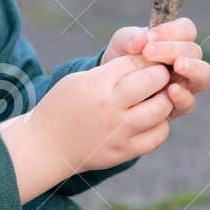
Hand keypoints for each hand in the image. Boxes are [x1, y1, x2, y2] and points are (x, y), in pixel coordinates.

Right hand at [1, 55, 172, 190]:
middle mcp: (111, 106)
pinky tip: (151, 121)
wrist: (45, 146)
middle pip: (155, 79)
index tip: (148, 61)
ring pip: (162, 108)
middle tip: (157, 77)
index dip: (147, 58)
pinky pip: (157, 136)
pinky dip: (160, 125)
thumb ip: (113, 70)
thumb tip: (149, 62)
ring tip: (157, 98)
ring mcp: (119, 131)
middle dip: (160, 74)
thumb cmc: (64, 105)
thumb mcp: (81, 79)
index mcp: (98, 83)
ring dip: (164, 100)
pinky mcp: (124, 151)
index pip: (137, 60)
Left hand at [102, 16, 209, 117]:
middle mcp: (186, 62)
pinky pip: (190, 102)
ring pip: (205, 75)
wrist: (109, 91)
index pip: (186, 29)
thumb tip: (143, 39)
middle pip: (195, 51)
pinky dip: (183, 96)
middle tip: (148, 52)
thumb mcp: (121, 44)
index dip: (172, 31)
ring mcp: (185, 85)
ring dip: (193, 68)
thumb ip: (131, 38)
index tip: (149, 37)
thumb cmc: (121, 60)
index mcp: (175, 42)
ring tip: (178, 65)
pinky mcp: (178, 106)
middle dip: (173, 49)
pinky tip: (170, 91)